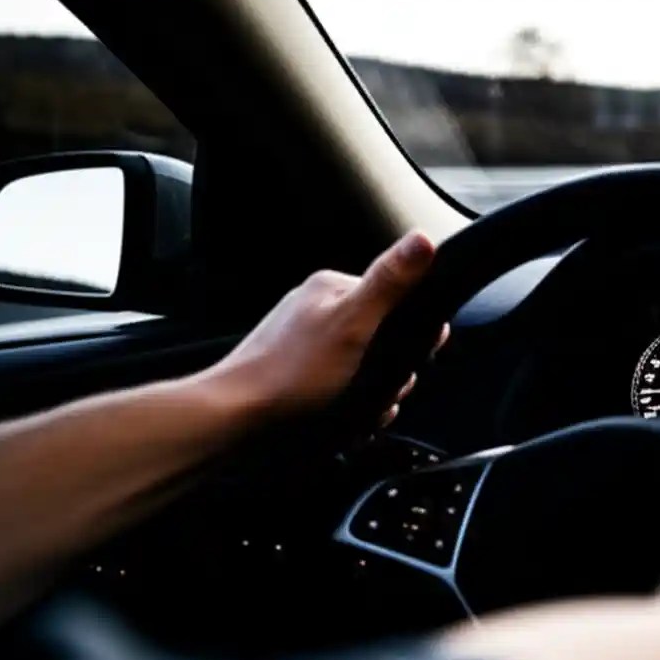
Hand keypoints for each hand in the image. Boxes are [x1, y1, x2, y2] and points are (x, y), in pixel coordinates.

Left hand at [201, 232, 446, 423]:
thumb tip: (423, 239)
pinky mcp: (302, 376)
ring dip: (375, 395)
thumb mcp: (352, 323)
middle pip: (383, 338)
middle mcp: (319, 311)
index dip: (411, 333)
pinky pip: (345, 388)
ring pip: (366, 367)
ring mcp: (308, 344)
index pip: (395, 300)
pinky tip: (350, 420)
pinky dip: (354, 408)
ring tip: (362, 409)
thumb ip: (390, 282)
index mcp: (332, 289)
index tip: (411, 356)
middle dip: (392, 372)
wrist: (236, 419)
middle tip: (381, 389)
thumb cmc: (290, 373)